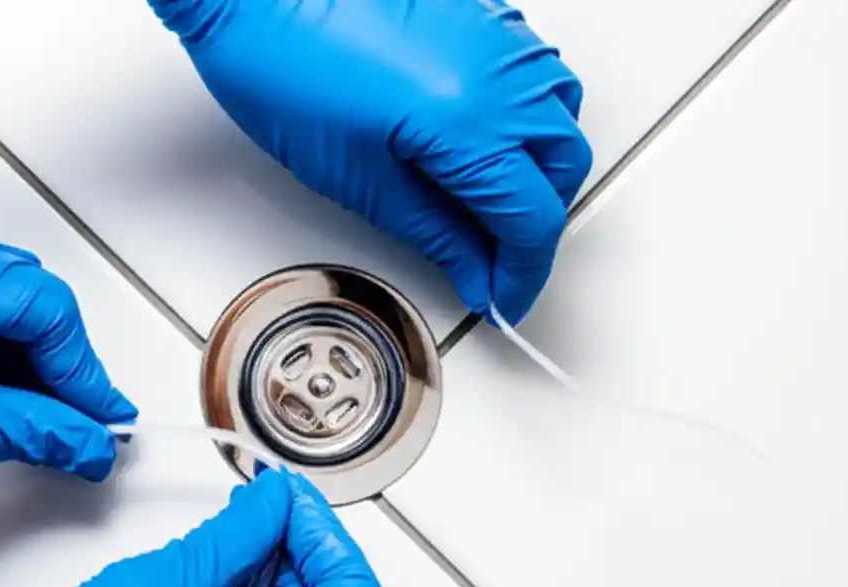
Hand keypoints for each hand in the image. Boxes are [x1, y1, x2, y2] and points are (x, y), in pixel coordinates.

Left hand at [151, 0, 591, 323]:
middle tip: (495, 259)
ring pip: (562, 113)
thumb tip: (477, 272)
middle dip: (537, 221)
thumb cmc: (284, 69)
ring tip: (490, 199)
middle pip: (563, 165)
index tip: (505, 297)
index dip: (523, 272)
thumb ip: (436, 233)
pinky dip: (526, 114)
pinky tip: (483, 136)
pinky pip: (536, 70)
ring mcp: (499, 32)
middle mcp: (502, 70)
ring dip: (540, 165)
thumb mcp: (360, 181)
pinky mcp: (484, 9)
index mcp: (470, 121)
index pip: (533, 216)